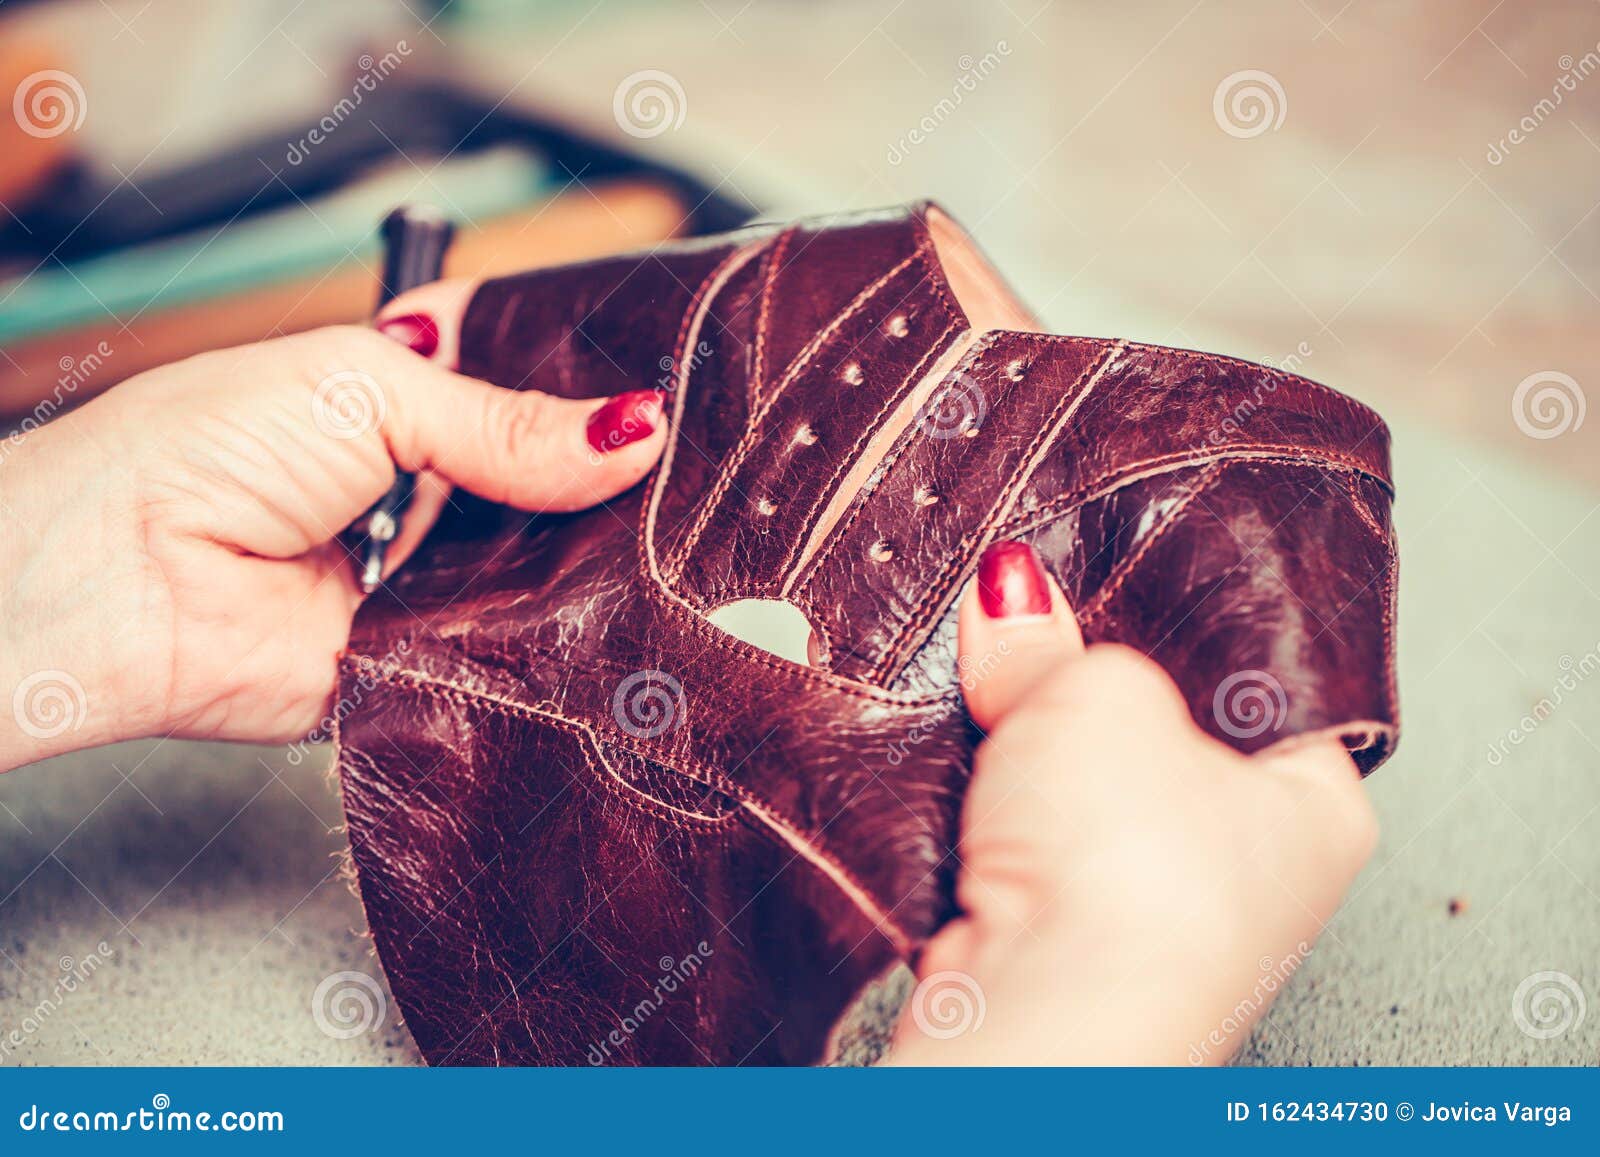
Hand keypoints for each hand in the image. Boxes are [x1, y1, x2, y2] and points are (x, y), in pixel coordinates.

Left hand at [0, 301, 665, 770]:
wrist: (116, 586)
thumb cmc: (197, 454)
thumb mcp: (371, 390)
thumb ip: (509, 422)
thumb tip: (635, 431)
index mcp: (412, 391)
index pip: (529, 377)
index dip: (595, 379)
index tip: (674, 377)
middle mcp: (430, 484)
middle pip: (553, 478)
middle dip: (606, 475)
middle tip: (682, 463)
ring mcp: (436, 574)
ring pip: (547, 565)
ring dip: (584, 556)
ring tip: (655, 532)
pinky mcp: (436, 659)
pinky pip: (518, 648)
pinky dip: (552, 635)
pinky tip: (599, 607)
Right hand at [888, 541, 1376, 1064]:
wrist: (1047, 1017)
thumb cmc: (1136, 888)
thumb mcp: (1097, 695)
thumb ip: (1055, 640)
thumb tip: (1014, 597)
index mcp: (1313, 803)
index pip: (1257, 686)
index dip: (1177, 627)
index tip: (1111, 588)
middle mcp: (1247, 871)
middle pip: (1151, 735)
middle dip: (1083, 694)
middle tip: (1035, 647)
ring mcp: (1149, 917)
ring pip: (1073, 799)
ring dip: (1025, 763)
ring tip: (998, 726)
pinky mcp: (1062, 947)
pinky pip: (1018, 853)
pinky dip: (987, 825)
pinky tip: (969, 802)